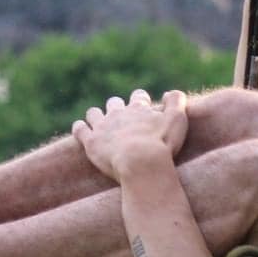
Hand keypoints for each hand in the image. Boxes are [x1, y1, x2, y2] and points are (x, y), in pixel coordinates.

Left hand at [72, 89, 188, 181]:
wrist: (142, 163)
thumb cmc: (162, 144)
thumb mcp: (177, 120)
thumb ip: (176, 102)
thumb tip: (170, 93)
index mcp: (139, 108)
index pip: (138, 96)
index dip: (141, 101)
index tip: (144, 108)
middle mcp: (119, 113)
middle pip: (114, 103)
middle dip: (117, 108)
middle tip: (122, 121)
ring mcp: (103, 127)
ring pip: (94, 113)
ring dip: (96, 116)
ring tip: (100, 125)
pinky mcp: (91, 141)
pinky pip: (79, 129)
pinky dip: (80, 127)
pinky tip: (81, 129)